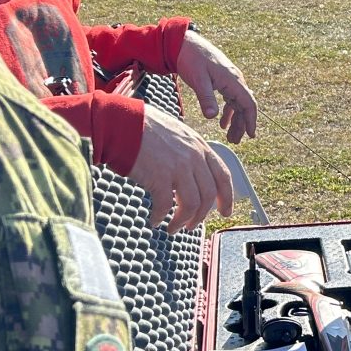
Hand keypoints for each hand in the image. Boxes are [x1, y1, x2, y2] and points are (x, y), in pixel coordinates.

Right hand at [128, 109, 233, 233]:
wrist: (122, 122)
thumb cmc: (144, 127)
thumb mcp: (177, 134)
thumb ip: (189, 152)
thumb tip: (193, 175)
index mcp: (200, 147)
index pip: (223, 176)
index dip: (227, 197)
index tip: (225, 211)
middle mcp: (193, 157)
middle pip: (209, 194)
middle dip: (203, 215)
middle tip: (193, 226)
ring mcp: (178, 167)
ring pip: (192, 204)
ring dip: (184, 221)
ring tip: (174, 228)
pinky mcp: (159, 176)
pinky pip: (165, 206)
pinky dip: (160, 217)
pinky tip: (155, 220)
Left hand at [177, 29, 257, 143]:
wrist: (185, 43)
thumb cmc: (192, 59)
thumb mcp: (198, 80)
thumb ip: (206, 98)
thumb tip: (212, 117)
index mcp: (233, 80)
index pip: (249, 103)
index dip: (251, 120)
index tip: (251, 135)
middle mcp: (235, 80)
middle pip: (244, 106)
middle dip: (242, 125)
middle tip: (235, 141)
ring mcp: (230, 80)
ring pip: (237, 104)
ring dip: (235, 120)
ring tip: (229, 136)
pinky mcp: (222, 80)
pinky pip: (230, 99)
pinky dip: (228, 112)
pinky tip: (221, 122)